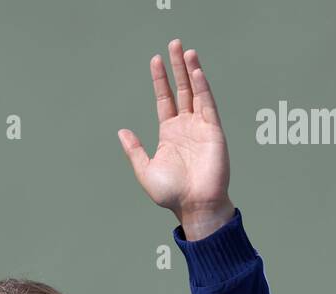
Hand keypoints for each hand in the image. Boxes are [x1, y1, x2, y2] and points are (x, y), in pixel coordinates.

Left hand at [118, 39, 233, 237]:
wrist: (194, 207)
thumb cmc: (171, 195)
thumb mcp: (145, 171)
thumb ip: (134, 151)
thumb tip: (121, 132)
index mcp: (169, 134)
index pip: (164, 99)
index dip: (160, 79)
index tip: (155, 59)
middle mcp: (185, 126)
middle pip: (181, 89)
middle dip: (176, 67)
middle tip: (174, 44)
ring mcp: (200, 127)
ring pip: (195, 92)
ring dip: (191, 71)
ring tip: (186, 51)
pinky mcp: (213, 131)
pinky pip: (208, 104)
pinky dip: (202, 87)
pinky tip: (196, 72)